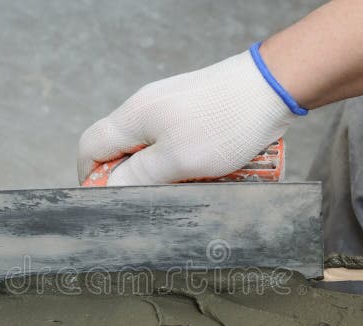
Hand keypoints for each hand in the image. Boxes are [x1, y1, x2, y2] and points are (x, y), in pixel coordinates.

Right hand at [78, 50, 293, 185]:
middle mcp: (146, 106)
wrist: (272, 87)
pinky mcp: (192, 108)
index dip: (91, 177)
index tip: (109, 201)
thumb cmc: (226, 121)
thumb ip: (137, 176)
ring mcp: (170, 105)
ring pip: (151, 148)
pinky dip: (183, 160)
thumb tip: (109, 188)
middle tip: (155, 197)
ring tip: (186, 185)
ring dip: (163, 171)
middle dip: (133, 178)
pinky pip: (175, 141)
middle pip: (120, 149)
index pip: (90, 148)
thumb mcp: (176, 160)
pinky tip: (204, 170)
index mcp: (133, 116)